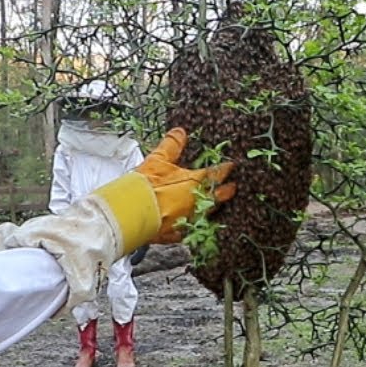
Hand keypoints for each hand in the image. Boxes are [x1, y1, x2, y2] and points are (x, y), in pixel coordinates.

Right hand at [135, 128, 235, 242]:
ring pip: (209, 215)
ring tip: (215, 206)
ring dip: (212, 209)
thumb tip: (180, 132)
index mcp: (196, 182)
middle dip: (226, 191)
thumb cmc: (146, 186)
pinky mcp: (180, 235)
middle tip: (233, 187)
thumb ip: (171, 145)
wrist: (131, 213)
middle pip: (219, 197)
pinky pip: (193, 230)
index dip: (226, 169)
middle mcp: (198, 203)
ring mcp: (191, 221)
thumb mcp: (158, 160)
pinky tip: (193, 224)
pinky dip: (195, 225)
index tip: (231, 166)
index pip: (217, 174)